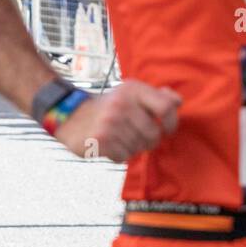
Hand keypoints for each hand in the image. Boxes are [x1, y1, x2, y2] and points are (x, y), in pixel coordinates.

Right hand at [53, 81, 181, 162]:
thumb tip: (177, 101)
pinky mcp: (99, 139)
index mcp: (132, 90)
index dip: (171, 122)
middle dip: (148, 140)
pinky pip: (122, 156)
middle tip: (135, 136)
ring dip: (131, 147)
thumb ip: (156, 96)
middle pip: (154, 134)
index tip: (166, 129)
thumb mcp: (129, 93)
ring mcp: (110, 122)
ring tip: (118, 138)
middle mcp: (121, 104)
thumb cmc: (106, 106)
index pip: (166, 107)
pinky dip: (117, 154)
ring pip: (138, 147)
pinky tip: (108, 145)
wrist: (68, 113)